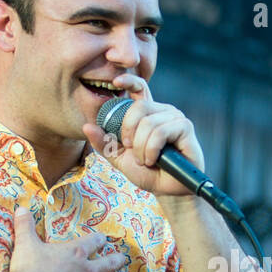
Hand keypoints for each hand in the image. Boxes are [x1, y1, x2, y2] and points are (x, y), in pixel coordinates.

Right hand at [9, 206, 126, 271]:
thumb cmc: (27, 269)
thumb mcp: (25, 243)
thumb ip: (25, 225)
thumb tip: (21, 208)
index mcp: (76, 253)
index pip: (94, 241)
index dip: (99, 240)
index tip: (102, 239)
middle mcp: (87, 271)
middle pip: (110, 263)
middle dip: (117, 260)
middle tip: (121, 259)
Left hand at [81, 73, 203, 197]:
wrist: (167, 190)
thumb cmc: (148, 172)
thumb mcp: (120, 159)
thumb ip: (104, 143)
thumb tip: (87, 127)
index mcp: (147, 114)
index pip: (139, 88)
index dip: (128, 80)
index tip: (115, 82)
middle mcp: (162, 111)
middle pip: (138, 108)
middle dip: (129, 133)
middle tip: (131, 150)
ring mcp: (175, 117)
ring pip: (148, 123)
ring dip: (142, 148)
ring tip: (146, 161)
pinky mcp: (185, 127)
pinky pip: (161, 132)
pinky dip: (152, 149)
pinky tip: (154, 160)